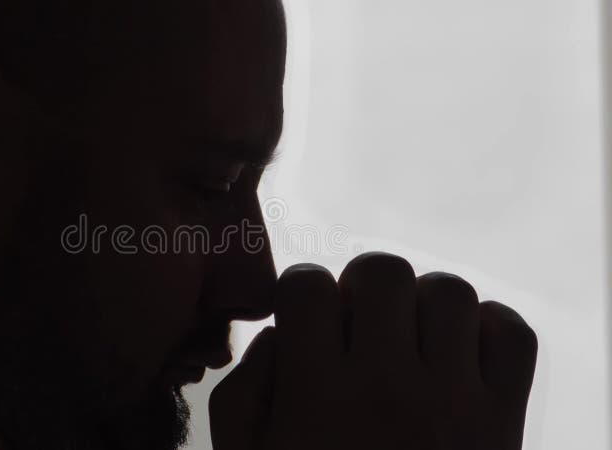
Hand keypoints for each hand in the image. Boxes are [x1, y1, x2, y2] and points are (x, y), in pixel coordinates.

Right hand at [210, 252, 536, 449]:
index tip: (306, 317)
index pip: (306, 285)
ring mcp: (455, 399)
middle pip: (381, 271)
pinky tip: (456, 355)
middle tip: (357, 325)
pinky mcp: (505, 417)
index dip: (299, 291)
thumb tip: (282, 331)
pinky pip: (511, 332)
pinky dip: (486, 328)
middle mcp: (388, 384)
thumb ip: (246, 389)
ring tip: (409, 339)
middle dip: (360, 288)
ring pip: (448, 290)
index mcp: (317, 395)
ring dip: (421, 304)